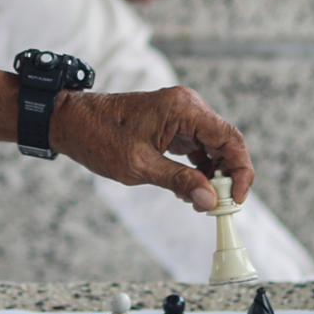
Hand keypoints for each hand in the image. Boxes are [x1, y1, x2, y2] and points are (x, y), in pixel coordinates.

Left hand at [50, 84, 255, 212]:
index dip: (240, 171)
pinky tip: (188, 190)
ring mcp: (181, 115)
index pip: (230, 139)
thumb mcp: (140, 165)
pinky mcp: (173, 125)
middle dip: (227, 177)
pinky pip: (197, 148)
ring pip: (213, 148)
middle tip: (218, 206)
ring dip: (212, 176)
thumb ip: (179, 181)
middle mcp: (188, 107)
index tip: (236, 199)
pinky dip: (198, 170)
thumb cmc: (100, 136)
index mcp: (183, 109)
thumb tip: (210, 200)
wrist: (73, 121)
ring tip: (198, 201)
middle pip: (226, 143)